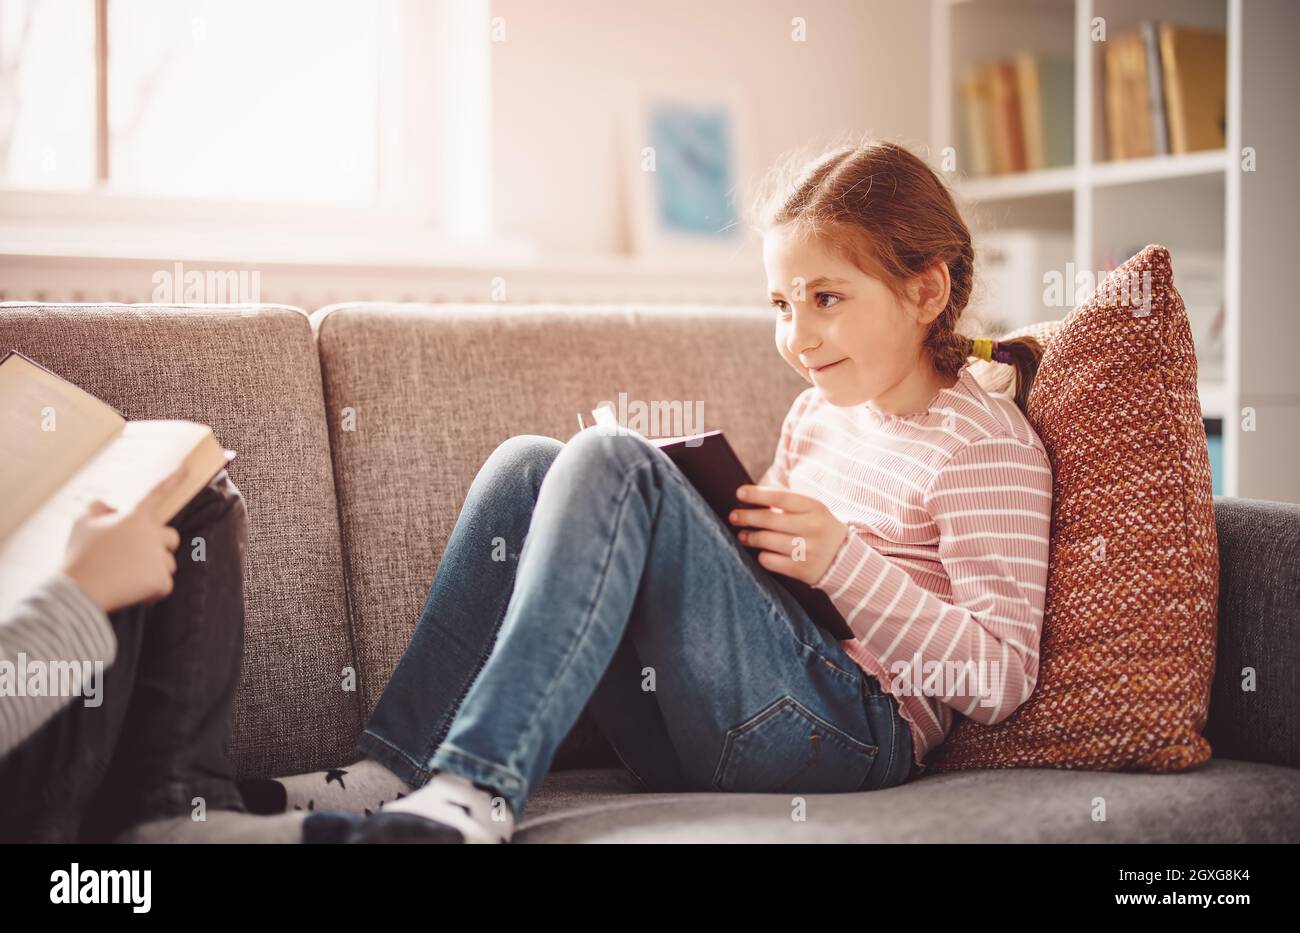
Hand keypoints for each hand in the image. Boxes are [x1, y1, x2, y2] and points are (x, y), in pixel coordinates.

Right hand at [61, 465, 187, 612]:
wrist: (79, 589)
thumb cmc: (79, 556)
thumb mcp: (81, 525)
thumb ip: (96, 509)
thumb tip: (107, 505)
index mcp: (134, 518)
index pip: (156, 494)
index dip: (172, 480)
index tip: (186, 467)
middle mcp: (151, 534)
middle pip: (171, 537)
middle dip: (159, 547)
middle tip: (134, 559)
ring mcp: (158, 557)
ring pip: (168, 563)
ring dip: (153, 571)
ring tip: (126, 577)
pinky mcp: (161, 579)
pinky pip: (164, 585)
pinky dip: (152, 592)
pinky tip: (131, 591)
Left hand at [728, 484, 848, 584]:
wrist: (844, 558)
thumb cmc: (817, 527)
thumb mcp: (810, 510)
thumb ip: (785, 503)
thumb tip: (750, 498)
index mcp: (814, 507)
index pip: (780, 497)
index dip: (757, 494)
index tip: (739, 493)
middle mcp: (812, 527)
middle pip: (769, 519)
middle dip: (746, 517)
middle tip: (733, 516)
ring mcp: (807, 550)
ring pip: (766, 540)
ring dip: (749, 537)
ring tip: (743, 535)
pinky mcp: (801, 570)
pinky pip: (769, 561)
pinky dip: (762, 555)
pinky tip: (762, 552)